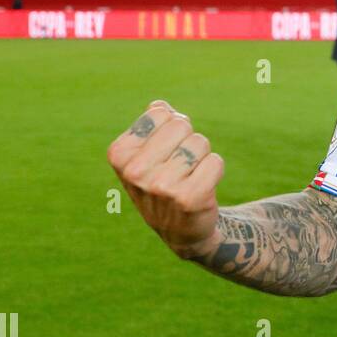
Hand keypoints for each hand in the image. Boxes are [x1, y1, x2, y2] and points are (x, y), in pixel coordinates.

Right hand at [107, 100, 225, 258]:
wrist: (180, 230)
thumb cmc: (162, 182)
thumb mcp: (146, 154)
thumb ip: (152, 124)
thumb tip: (159, 106)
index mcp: (120, 154)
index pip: (159, 113)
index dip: (170, 128)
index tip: (164, 150)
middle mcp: (136, 172)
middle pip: (182, 125)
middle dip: (188, 140)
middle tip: (180, 166)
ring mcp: (162, 187)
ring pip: (200, 143)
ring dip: (202, 157)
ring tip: (190, 177)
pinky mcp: (190, 198)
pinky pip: (216, 162)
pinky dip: (215, 170)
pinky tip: (202, 188)